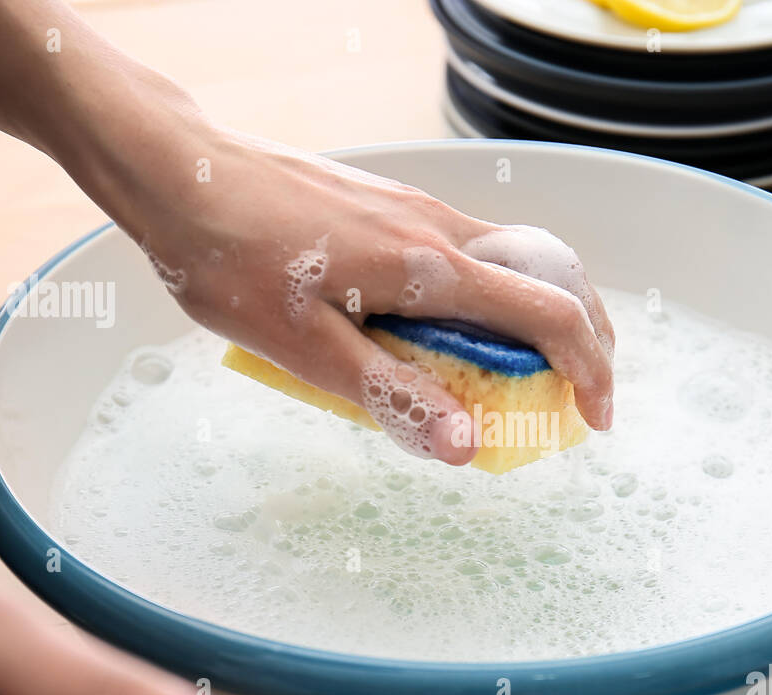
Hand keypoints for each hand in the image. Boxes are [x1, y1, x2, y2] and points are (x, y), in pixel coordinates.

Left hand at [84, 116, 615, 465]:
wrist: (179, 170)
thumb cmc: (228, 256)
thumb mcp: (305, 347)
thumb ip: (392, 394)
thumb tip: (467, 447)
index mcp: (429, 267)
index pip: (550, 313)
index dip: (588, 370)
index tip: (593, 419)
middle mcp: (440, 229)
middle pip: (553, 277)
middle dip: (587, 339)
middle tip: (579, 396)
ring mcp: (419, 211)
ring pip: (516, 263)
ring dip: (541, 318)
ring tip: (523, 375)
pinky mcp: (394, 207)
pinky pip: (472, 253)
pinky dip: (496, 297)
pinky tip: (454, 331)